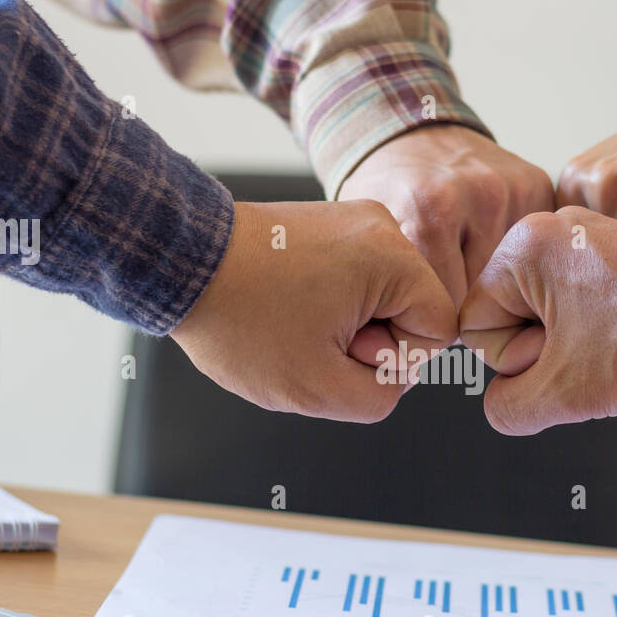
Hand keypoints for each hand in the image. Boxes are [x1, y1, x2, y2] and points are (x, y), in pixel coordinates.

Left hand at [172, 200, 456, 421]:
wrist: (176, 261)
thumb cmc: (241, 321)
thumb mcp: (318, 388)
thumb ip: (380, 396)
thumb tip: (393, 375)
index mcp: (393, 258)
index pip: (440, 328)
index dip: (396, 360)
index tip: (343, 353)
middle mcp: (380, 226)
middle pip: (412, 310)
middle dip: (367, 340)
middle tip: (311, 341)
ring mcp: (352, 220)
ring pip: (380, 298)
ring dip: (345, 325)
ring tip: (294, 324)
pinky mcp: (326, 225)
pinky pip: (353, 280)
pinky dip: (327, 304)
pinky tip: (286, 310)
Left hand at [337, 124, 554, 306]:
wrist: (403, 128)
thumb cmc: (384, 191)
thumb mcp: (368, 240)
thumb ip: (389, 293)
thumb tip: (409, 357)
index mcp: (430, 211)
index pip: (445, 308)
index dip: (430, 318)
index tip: (419, 313)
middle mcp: (477, 194)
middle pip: (482, 292)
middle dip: (461, 300)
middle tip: (442, 288)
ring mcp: (511, 187)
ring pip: (510, 275)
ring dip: (488, 278)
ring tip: (463, 263)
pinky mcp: (536, 183)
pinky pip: (530, 248)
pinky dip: (510, 253)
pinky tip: (486, 242)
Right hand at [458, 207, 616, 435]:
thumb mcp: (564, 391)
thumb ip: (509, 407)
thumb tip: (503, 402)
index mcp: (521, 248)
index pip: (475, 326)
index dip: (515, 360)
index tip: (562, 354)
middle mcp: (549, 229)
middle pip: (511, 318)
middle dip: (547, 350)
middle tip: (593, 351)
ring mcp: (584, 234)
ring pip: (548, 314)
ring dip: (575, 344)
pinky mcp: (614, 248)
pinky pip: (579, 302)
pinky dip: (600, 328)